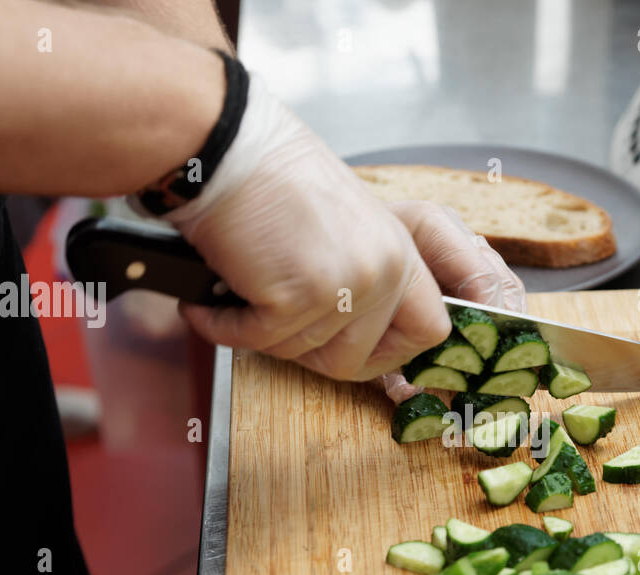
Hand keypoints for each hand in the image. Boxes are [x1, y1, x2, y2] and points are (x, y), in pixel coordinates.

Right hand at [166, 79, 521, 381]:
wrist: (224, 148)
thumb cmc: (269, 185)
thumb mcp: (346, 231)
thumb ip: (366, 283)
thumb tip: (364, 346)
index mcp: (401, 253)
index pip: (430, 332)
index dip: (391, 354)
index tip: (353, 352)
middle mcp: (385, 270)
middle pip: (359, 361)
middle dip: (310, 353)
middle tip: (274, 319)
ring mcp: (348, 284)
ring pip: (305, 355)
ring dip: (260, 332)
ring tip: (241, 286)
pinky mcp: (301, 295)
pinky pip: (259, 342)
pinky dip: (224, 326)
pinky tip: (210, 300)